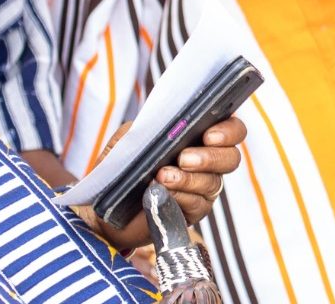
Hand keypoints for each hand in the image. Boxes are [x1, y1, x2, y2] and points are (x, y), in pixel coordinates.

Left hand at [78, 117, 246, 250]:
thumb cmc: (119, 170)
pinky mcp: (193, 212)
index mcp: (197, 138)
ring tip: (163, 177)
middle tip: (184, 158)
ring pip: (213, 183)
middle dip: (210, 157)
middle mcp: (207, 163)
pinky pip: (198, 204)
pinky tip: (162, 194)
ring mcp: (202, 189)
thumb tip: (163, 123)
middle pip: (231, 158)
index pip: (231, 130)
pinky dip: (180, 197)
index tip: (209, 135)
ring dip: (189, 179)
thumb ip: (145, 128)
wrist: (103, 208)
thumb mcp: (127, 141)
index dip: (229, 131)